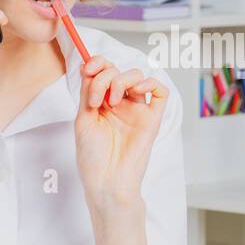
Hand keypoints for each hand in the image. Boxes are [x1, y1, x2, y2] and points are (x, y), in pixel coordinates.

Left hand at [73, 55, 169, 206]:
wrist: (106, 181)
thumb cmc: (92, 157)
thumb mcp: (83, 118)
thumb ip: (88, 91)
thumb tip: (90, 66)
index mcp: (102, 102)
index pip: (104, 71)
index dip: (97, 63)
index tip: (88, 69)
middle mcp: (120, 104)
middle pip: (119, 70)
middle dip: (105, 77)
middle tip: (96, 99)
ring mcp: (137, 110)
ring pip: (138, 75)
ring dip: (121, 81)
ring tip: (112, 102)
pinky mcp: (152, 119)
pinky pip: (161, 92)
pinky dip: (150, 83)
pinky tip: (136, 92)